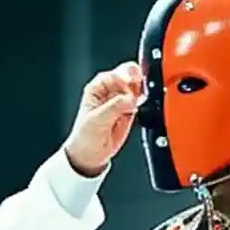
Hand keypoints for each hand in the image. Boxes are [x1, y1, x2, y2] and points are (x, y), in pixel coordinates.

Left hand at [63, 61, 144, 176]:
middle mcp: (110, 91)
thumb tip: (130, 99)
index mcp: (97, 88)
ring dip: (141, 91)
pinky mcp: (130, 111)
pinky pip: (140, 101)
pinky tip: (139, 106)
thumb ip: (114, 107)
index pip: (114, 74)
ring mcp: (121, 100)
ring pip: (136, 88)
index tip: (130, 82)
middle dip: (136, 79)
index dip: (124, 76)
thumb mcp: (97, 120)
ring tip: (138, 100)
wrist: (90, 155)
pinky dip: (143, 102)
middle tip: (139, 86)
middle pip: (128, 76)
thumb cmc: (85, 136)